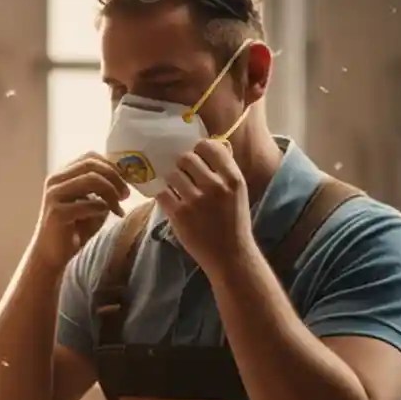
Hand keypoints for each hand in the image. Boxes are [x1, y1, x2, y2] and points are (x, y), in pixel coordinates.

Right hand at [32, 153, 129, 269]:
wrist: (52, 255)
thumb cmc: (74, 229)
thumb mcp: (91, 203)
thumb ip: (102, 189)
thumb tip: (123, 181)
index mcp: (62, 174)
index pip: (90, 156)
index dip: (112, 166)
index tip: (125, 182)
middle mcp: (55, 180)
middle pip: (91, 164)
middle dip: (114, 177)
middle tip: (126, 194)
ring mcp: (54, 195)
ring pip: (91, 179)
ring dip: (111, 192)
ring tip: (118, 206)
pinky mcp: (57, 213)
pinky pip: (88, 203)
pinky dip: (104, 208)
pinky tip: (110, 215)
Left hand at [156, 140, 255, 272]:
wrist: (230, 256)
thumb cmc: (234, 223)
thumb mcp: (238, 193)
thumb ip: (226, 170)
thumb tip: (216, 143)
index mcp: (233, 179)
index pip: (209, 147)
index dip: (199, 149)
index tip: (197, 158)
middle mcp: (215, 186)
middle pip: (186, 158)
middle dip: (182, 165)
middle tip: (184, 175)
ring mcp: (196, 200)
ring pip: (172, 174)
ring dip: (172, 180)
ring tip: (177, 189)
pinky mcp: (179, 214)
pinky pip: (162, 193)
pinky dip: (164, 195)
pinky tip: (170, 200)